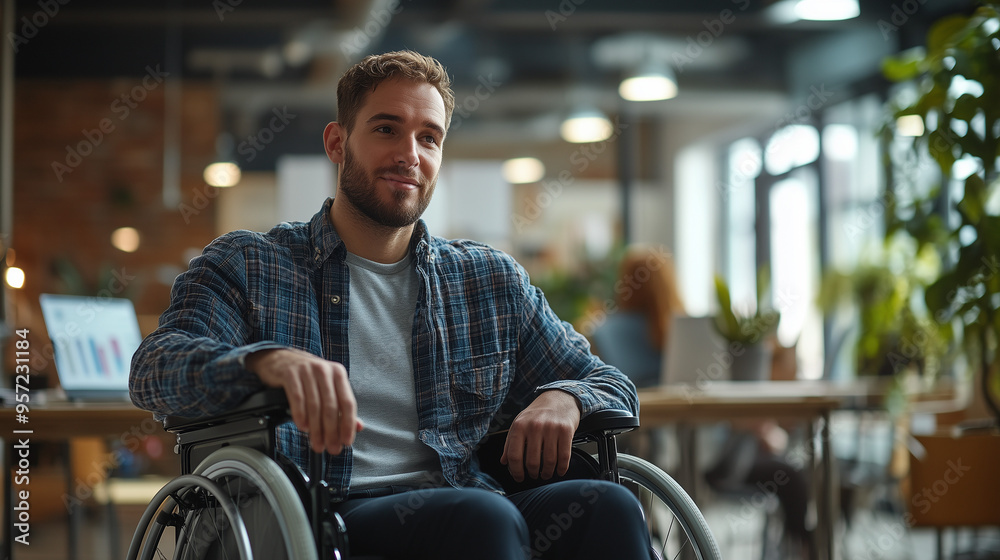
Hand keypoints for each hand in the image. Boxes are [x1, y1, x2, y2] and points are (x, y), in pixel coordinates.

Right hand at [246, 348, 362, 454]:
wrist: (282, 359)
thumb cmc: (308, 377)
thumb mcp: (328, 387)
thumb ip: (342, 406)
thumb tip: (357, 427)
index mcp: (338, 373)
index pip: (348, 402)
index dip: (348, 424)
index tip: (346, 441)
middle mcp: (325, 370)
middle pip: (331, 407)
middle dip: (331, 431)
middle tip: (330, 447)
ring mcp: (307, 370)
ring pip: (314, 405)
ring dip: (316, 429)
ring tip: (316, 443)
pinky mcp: (290, 374)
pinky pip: (297, 398)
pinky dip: (300, 415)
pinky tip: (303, 427)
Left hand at [500, 390, 580, 481]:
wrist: (559, 398)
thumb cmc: (538, 413)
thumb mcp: (519, 423)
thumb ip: (510, 443)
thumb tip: (504, 462)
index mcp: (520, 426)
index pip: (514, 456)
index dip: (516, 471)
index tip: (519, 477)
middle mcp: (535, 426)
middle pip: (532, 461)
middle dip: (533, 474)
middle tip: (534, 475)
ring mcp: (551, 428)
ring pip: (549, 461)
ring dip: (547, 473)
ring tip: (546, 474)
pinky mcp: (566, 430)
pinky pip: (564, 456)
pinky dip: (561, 468)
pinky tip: (559, 470)